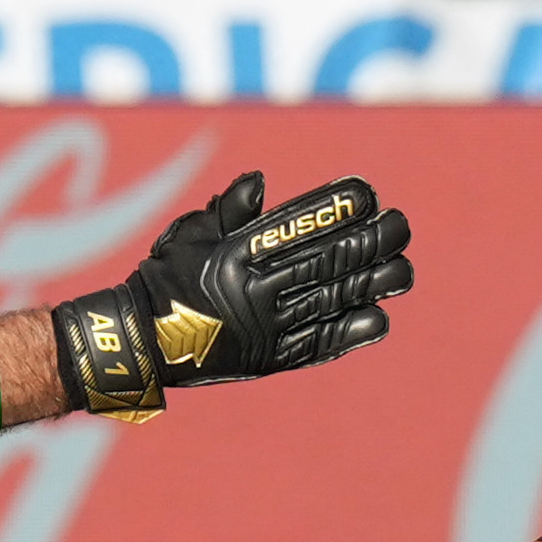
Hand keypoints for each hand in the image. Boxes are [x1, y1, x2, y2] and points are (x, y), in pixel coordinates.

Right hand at [50, 170, 412, 416]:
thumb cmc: (163, 278)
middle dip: (368, 242)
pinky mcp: (269, 359)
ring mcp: (263, 328)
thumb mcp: (187, 235)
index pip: (293, 227)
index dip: (333, 209)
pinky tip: (378, 317)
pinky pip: (316, 344)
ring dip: (371, 284)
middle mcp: (252, 292)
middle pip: (323, 262)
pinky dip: (348, 332)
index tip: (367, 193)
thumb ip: (226, 210)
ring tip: (402, 270)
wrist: (139, 344)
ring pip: (329, 301)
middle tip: (400, 224)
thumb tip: (260, 181)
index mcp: (232, 256)